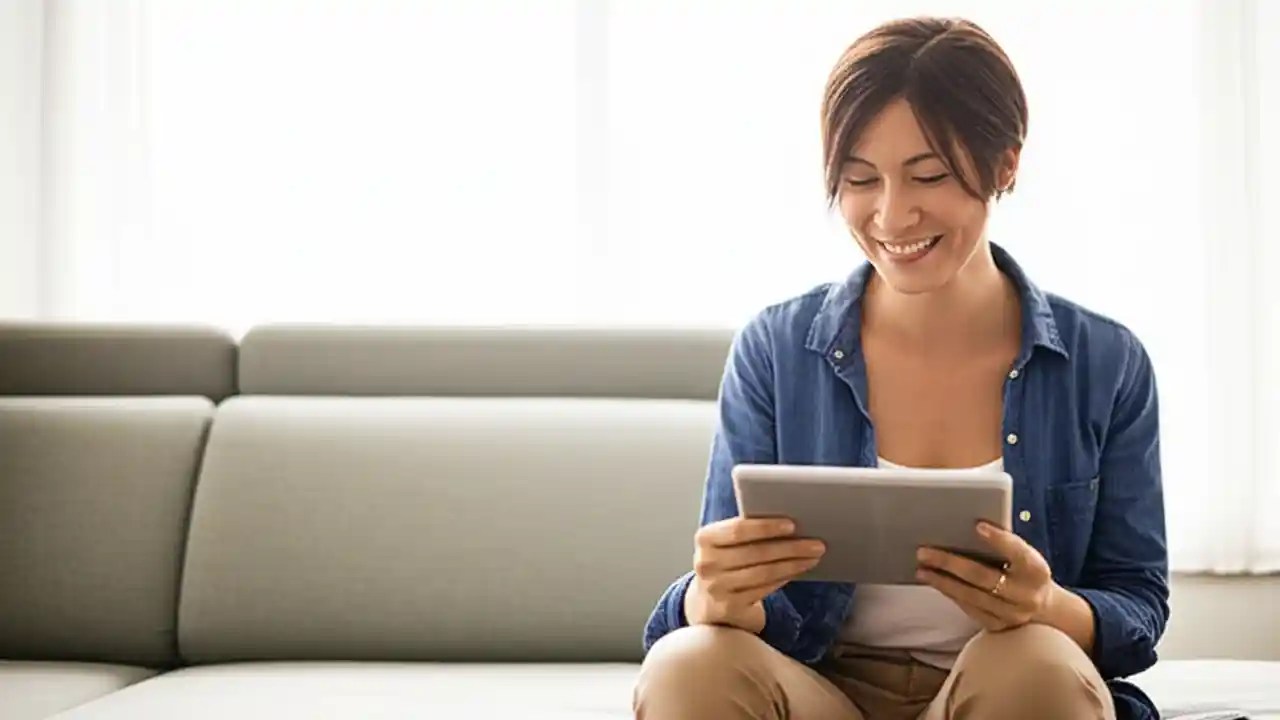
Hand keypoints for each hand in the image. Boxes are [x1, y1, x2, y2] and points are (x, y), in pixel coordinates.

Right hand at [685, 517, 825, 629]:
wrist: (708, 603)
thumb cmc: (725, 564)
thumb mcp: (726, 544)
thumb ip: (745, 532)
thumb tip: (789, 525)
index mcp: (705, 539)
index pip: (737, 530)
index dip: (766, 527)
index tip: (792, 525)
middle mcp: (706, 564)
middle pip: (755, 552)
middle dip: (790, 547)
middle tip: (816, 544)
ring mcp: (716, 588)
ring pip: (763, 573)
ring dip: (793, 564)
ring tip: (813, 557)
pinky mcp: (729, 608)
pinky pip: (764, 589)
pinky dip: (784, 578)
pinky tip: (798, 571)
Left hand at [915, 522, 1056, 631]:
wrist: (1043, 608)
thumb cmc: (1024, 571)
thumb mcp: (1024, 557)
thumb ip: (1004, 545)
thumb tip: (966, 526)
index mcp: (1037, 570)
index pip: (1019, 553)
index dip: (1000, 539)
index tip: (978, 525)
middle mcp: (1027, 596)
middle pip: (984, 577)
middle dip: (950, 563)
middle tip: (924, 551)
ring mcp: (1012, 615)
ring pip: (971, 596)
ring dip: (942, 581)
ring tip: (921, 568)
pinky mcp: (998, 628)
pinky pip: (969, 609)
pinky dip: (949, 593)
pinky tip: (934, 581)